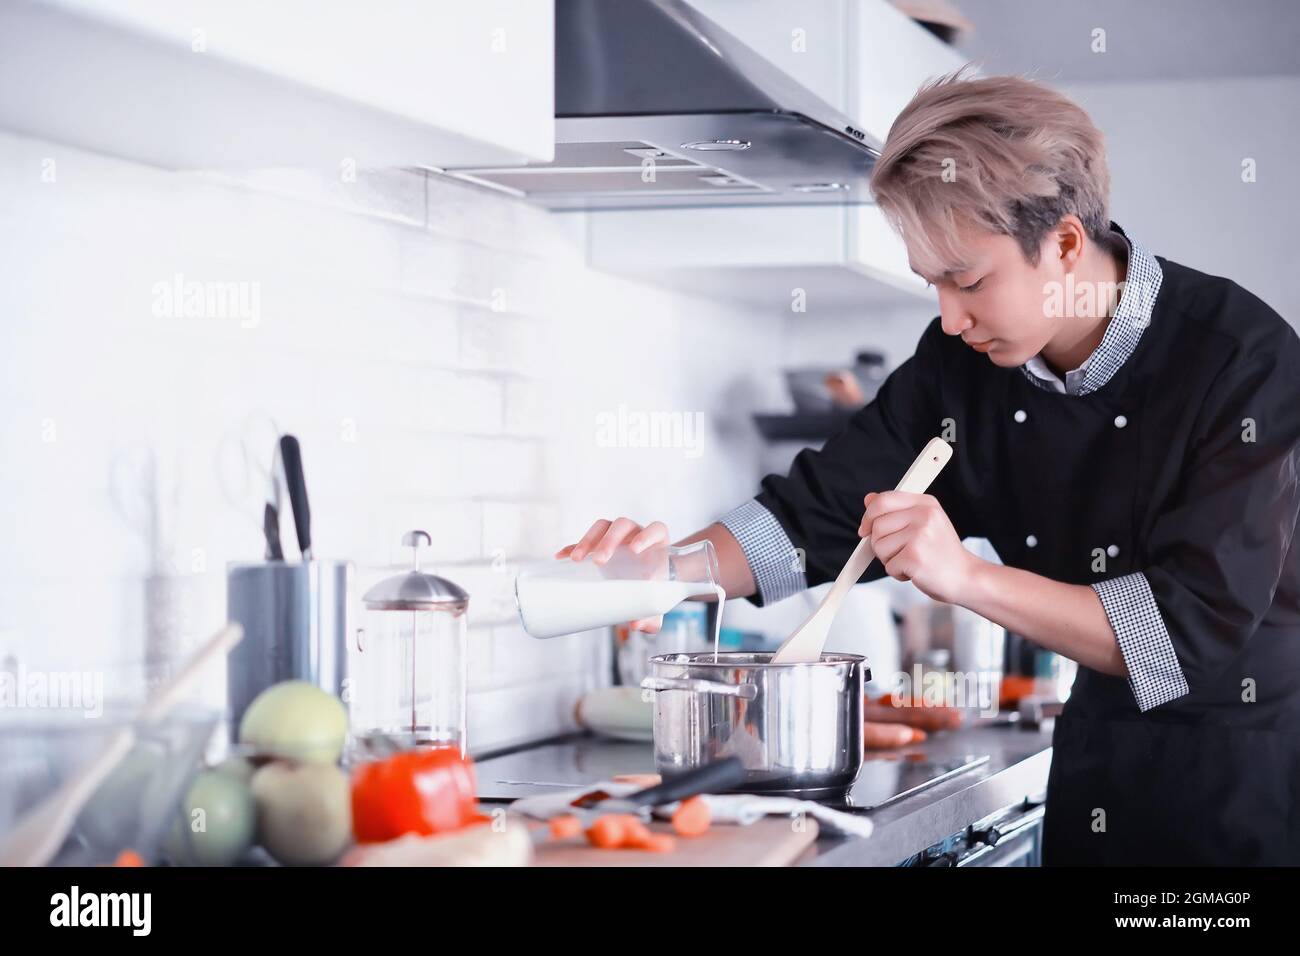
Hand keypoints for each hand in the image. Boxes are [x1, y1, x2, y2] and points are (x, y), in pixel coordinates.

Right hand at [555, 517, 670, 632]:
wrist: (648, 582)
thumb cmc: (655, 586)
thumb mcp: (656, 601)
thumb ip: (652, 615)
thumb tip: (636, 624)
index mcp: (657, 542)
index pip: (655, 530)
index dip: (646, 536)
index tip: (635, 550)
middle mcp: (636, 533)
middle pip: (623, 526)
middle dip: (610, 541)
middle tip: (599, 560)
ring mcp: (616, 535)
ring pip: (602, 527)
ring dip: (589, 540)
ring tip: (576, 559)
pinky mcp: (598, 543)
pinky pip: (583, 540)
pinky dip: (572, 547)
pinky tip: (561, 557)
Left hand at [858, 491, 975, 604]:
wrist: (967, 578)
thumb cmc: (942, 554)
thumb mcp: (923, 524)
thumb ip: (895, 510)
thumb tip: (868, 499)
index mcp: (926, 503)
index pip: (883, 500)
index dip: (868, 516)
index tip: (865, 529)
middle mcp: (924, 515)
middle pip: (877, 526)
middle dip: (881, 543)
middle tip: (901, 552)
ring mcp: (920, 535)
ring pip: (879, 547)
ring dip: (890, 560)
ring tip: (912, 560)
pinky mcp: (915, 556)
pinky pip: (888, 566)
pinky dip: (898, 573)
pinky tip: (916, 571)